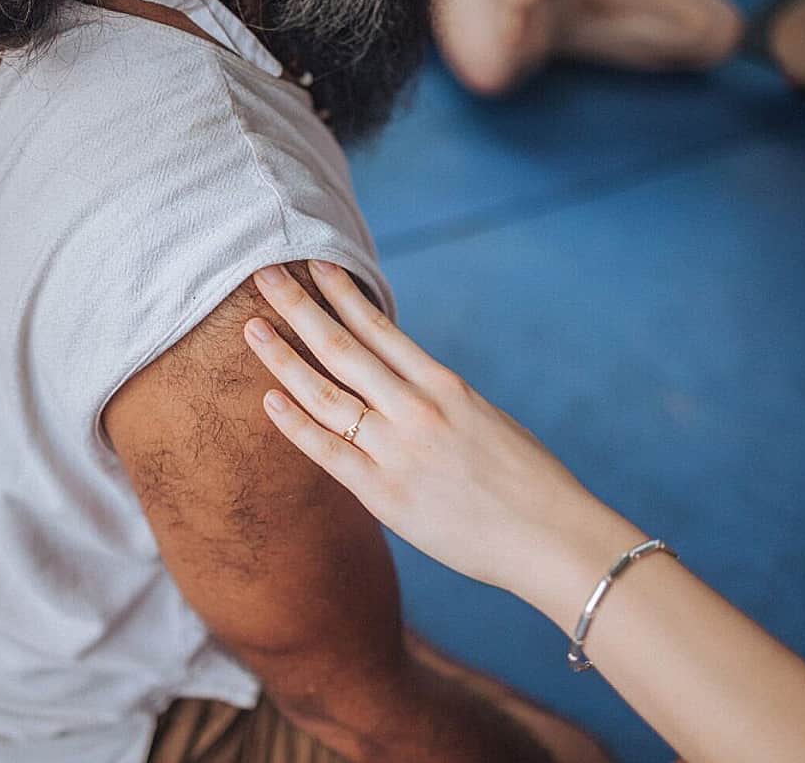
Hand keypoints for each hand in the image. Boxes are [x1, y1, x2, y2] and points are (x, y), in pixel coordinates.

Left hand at [244, 262, 643, 604]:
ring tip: (252, 328)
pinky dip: (296, 424)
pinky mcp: (385, 496)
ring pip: (327, 392)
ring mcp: (398, 451)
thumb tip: (405, 390)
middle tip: (264, 276)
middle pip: (343, 347)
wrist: (553, 538)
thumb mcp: (487, 422)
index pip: (380, 328)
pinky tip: (268, 399)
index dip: (342, 295)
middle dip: (299, 308)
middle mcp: (417, 409)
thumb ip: (442, 403)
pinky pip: (329, 453)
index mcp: (445, 386)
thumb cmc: (529, 483)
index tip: (315, 266)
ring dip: (284, 357)